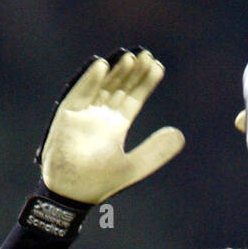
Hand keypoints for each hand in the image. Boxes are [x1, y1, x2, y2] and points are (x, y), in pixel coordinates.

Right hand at [38, 48, 184, 203]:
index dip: (145, 83)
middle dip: (133, 72)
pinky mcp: (67, 114)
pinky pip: (80, 92)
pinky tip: (103, 65)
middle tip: (147, 55)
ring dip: (116, 72)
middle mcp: (101, 116)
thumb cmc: (99, 182)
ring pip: (102, 85)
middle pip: (120, 86)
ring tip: (130, 57)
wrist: (72, 193)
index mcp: (116, 126)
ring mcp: (84, 112)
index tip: (158, 66)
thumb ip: (155, 151)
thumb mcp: (133, 166)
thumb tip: (180, 135)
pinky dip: (90, 79)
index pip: (133, 98)